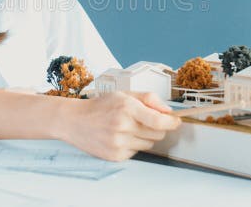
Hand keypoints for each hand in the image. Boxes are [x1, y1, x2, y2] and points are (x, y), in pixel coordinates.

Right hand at [59, 91, 181, 160]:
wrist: (74, 121)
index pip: (159, 121)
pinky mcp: (115, 155)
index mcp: (126, 107)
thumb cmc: (100, 106)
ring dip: (144, 136)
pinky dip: (133, 145)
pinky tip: (119, 137)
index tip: (176, 121)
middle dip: (157, 127)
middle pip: (158, 133)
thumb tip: (168, 111)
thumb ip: (148, 99)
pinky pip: (136, 152)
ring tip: (128, 128)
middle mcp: (122, 125)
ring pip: (149, 144)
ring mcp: (118, 142)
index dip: (172, 122)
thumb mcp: (123, 94)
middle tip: (144, 121)